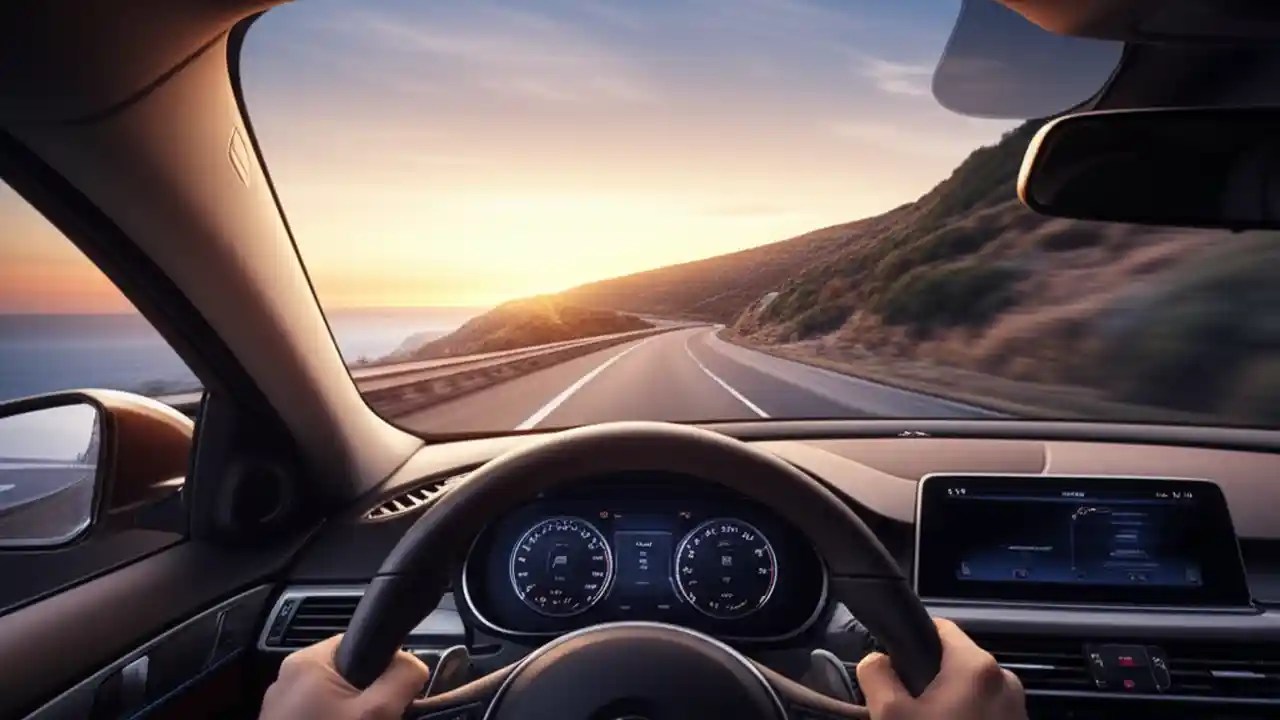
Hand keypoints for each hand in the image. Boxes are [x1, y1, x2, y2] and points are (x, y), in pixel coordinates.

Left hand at [259, 635, 429, 719]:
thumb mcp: (376, 715)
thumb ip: (402, 679)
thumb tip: (415, 664)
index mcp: (308, 662)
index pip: (361, 642)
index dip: (386, 666)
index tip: (395, 695)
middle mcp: (289, 677)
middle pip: (349, 674)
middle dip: (371, 696)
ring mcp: (281, 706)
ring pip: (335, 699)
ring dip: (355, 715)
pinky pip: (320, 716)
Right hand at [856, 618, 1026, 719]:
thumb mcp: (891, 717)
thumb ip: (877, 676)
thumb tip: (877, 661)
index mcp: (976, 665)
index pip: (939, 628)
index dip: (911, 643)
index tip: (893, 669)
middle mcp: (1006, 681)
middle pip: (953, 665)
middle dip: (927, 683)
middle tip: (905, 712)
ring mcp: (1017, 711)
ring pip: (969, 694)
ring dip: (946, 707)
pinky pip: (983, 716)